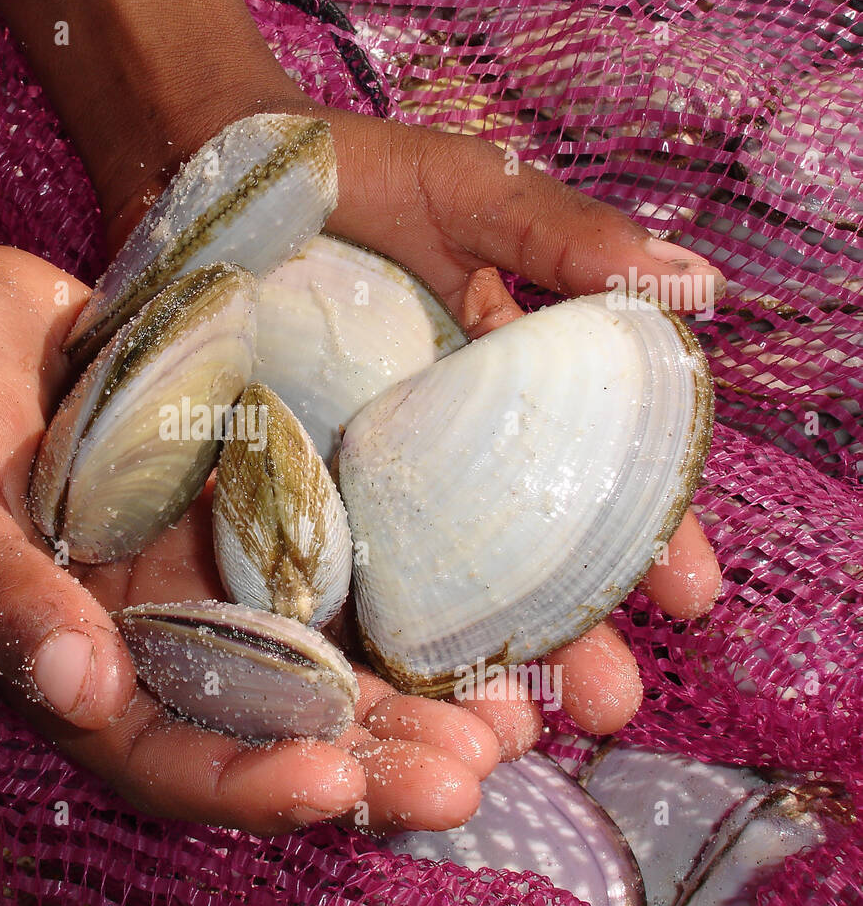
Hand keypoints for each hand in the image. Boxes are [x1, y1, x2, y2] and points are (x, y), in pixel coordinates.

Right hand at [0, 242, 501, 834]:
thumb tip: (77, 687)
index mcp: (83, 667)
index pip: (167, 758)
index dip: (248, 784)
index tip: (331, 782)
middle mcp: (166, 639)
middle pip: (277, 730)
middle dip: (371, 763)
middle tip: (468, 774)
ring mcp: (221, 578)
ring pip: (335, 663)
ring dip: (423, 698)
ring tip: (516, 717)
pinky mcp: (266, 509)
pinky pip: (349, 566)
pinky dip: (417, 597)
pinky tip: (496, 610)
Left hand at [318, 108, 724, 753]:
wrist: (208, 179)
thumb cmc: (347, 176)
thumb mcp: (465, 196)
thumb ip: (564, 240)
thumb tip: (698, 288)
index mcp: (507, 391)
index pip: (593, 478)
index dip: (648, 537)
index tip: (690, 596)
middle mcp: (443, 455)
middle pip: (519, 562)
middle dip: (571, 635)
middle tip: (606, 706)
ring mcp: (362, 483)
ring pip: (431, 592)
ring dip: (475, 663)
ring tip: (511, 729)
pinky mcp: (278, 499)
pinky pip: (326, 577)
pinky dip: (359, 635)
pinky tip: (387, 691)